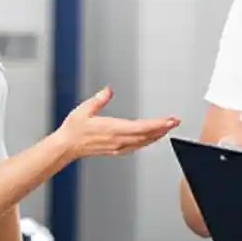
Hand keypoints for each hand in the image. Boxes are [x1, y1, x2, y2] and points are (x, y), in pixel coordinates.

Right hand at [56, 86, 178, 159]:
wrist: (66, 147)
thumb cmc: (74, 130)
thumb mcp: (84, 109)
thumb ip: (99, 99)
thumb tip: (109, 90)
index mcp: (113, 129)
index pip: (142, 127)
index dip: (158, 124)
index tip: (170, 120)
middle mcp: (118, 140)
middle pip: (146, 135)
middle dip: (163, 128)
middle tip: (175, 122)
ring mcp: (118, 147)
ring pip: (143, 142)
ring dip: (157, 135)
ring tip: (167, 128)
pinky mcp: (116, 150)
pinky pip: (136, 146)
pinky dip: (147, 141)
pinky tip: (151, 138)